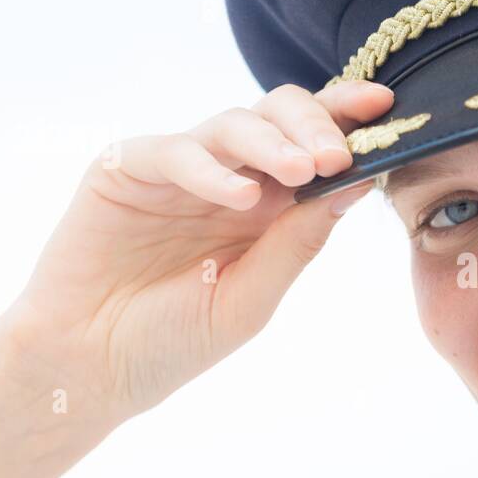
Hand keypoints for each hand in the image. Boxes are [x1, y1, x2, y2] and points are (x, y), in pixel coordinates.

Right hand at [4, 80, 391, 424]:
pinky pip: (174, 152)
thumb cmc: (174, 341)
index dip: (346, 119)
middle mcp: (227, 178)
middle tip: (339, 153)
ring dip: (272, 142)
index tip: (387, 109)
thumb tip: (362, 181)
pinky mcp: (125, 170)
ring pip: (232, 124)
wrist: (90, 368)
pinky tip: (240, 197)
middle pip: (278, 117)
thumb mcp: (252, 298)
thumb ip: (300, 240)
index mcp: (267, 206)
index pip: (312, 145)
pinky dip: (211, 171)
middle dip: (315, 125)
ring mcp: (178, 170)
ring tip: (302, 170)